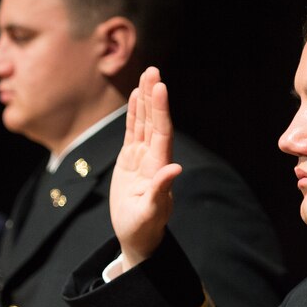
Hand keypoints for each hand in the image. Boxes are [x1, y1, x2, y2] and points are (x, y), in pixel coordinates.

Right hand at [110, 67, 182, 269]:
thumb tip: (175, 168)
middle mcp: (153, 157)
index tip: (160, 87)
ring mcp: (142, 157)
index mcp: (158, 166)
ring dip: (145, 100)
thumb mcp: (150, 212)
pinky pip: (133, 132)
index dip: (160, 109)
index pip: (161, 132)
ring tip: (146, 75)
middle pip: (154, 121)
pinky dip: (134, 114)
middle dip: (153, 96)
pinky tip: (135, 97)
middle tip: (153, 70)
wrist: (137, 236)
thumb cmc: (143, 227)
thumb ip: (161, 190)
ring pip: (144, 122)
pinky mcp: (130, 160)